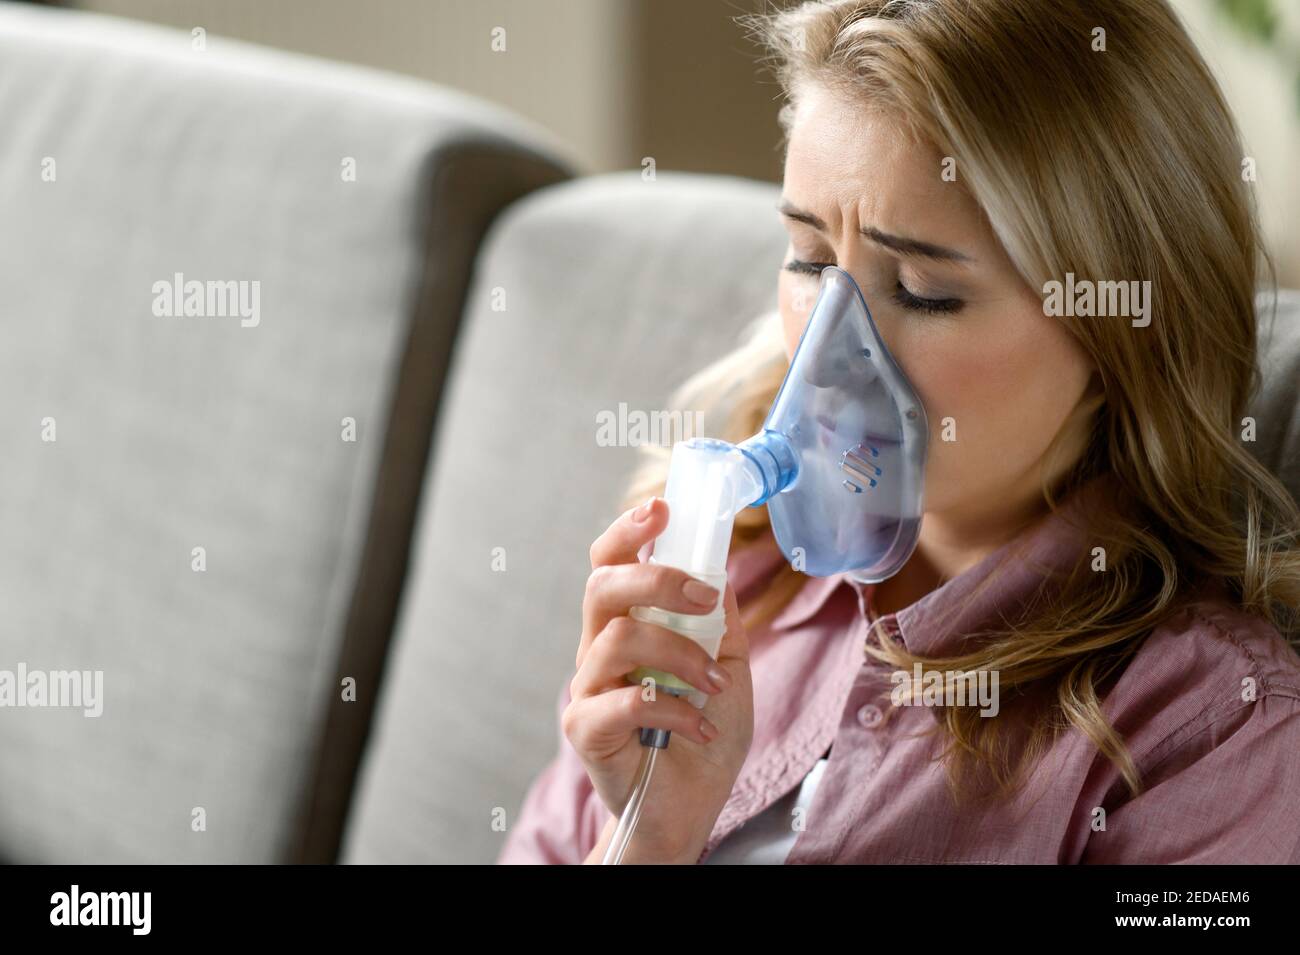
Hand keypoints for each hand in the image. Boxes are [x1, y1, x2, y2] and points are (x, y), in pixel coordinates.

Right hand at [567, 496, 754, 862]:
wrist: (691, 808)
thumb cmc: (704, 735)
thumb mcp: (728, 667)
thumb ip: (719, 622)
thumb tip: (719, 568)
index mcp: (628, 624)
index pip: (610, 563)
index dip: (628, 531)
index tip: (662, 508)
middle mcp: (599, 648)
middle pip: (602, 586)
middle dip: (656, 580)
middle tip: (704, 599)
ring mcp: (588, 687)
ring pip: (618, 639)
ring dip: (680, 656)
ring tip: (715, 685)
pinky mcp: (586, 729)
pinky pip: (622, 701)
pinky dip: (672, 710)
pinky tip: (699, 726)